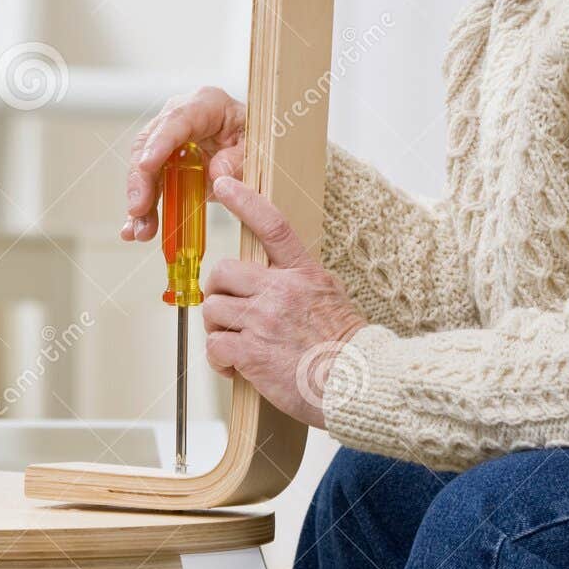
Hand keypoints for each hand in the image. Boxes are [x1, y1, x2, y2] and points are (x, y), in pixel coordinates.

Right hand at [121, 87, 246, 242]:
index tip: (146, 166)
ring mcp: (169, 141)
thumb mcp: (260, 146)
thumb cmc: (258, 139)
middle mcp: (180, 118)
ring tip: (141, 231)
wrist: (256, 146)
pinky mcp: (166, 164)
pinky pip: (151, 187)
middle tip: (139, 208)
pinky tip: (134, 230)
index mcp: (206, 104)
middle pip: (149, 144)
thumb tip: (217, 173)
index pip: (178, 120)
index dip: (159, 143)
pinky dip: (144, 210)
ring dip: (141, 202)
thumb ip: (241, 158)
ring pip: (144, 170)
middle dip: (141, 179)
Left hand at [201, 177, 367, 426]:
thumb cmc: (347, 349)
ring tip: (236, 343)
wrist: (356, 384)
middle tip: (228, 309)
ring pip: (212, 309)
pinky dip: (220, 360)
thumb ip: (304, 283)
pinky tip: (236, 367)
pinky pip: (215, 346)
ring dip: (218, 328)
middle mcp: (281, 292)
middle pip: (223, 272)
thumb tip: (284, 278)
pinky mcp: (251, 353)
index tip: (223, 184)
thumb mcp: (332, 298)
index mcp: (304, 275)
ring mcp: (263, 321)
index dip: (245, 201)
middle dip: (218, 290)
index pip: (273, 226)